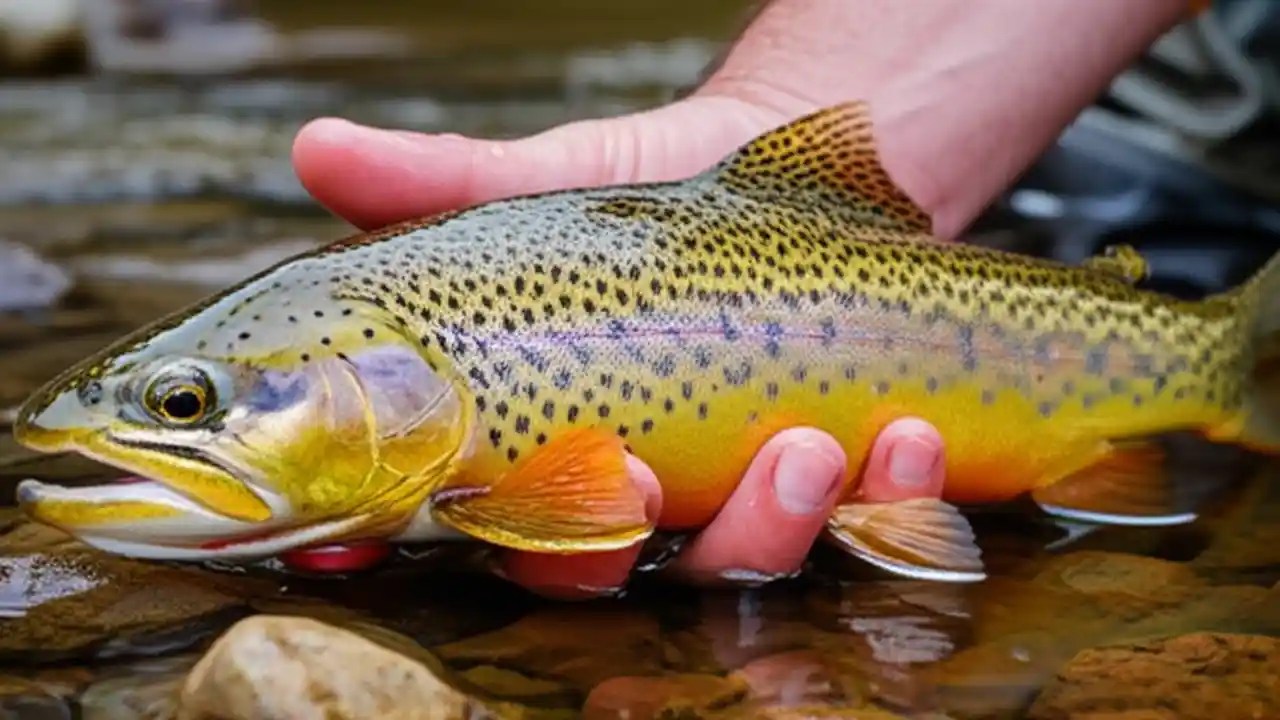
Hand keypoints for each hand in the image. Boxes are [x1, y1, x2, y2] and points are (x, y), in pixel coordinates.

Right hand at [291, 96, 947, 598]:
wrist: (792, 178)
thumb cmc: (651, 196)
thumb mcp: (552, 183)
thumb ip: (441, 181)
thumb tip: (313, 145)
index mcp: (534, 443)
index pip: (447, 516)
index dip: (396, 539)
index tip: (364, 536)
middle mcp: (624, 493)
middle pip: (583, 570)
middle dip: (604, 547)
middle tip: (638, 482)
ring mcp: (730, 500)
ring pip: (729, 566)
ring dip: (769, 527)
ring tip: (808, 446)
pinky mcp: (834, 485)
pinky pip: (860, 524)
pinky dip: (892, 490)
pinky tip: (914, 432)